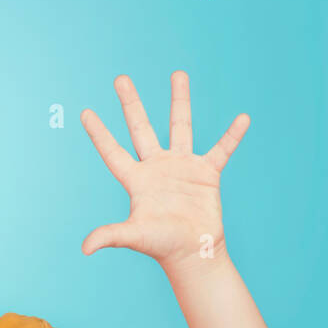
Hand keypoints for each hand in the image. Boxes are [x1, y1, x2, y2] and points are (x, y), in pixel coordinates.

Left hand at [79, 71, 248, 276]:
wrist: (193, 253)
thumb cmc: (162, 246)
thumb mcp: (135, 236)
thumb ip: (111, 235)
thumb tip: (85, 248)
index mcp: (137, 180)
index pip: (113, 152)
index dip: (99, 134)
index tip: (85, 113)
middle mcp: (157, 168)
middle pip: (141, 128)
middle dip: (130, 103)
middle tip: (120, 78)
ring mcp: (182, 167)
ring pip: (180, 126)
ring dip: (180, 100)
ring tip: (178, 74)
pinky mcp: (206, 174)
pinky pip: (222, 150)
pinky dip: (232, 136)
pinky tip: (243, 119)